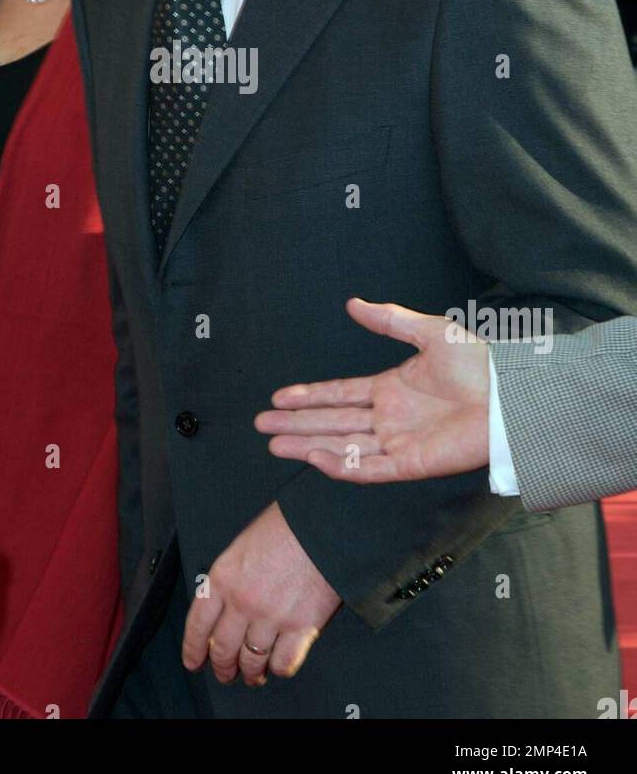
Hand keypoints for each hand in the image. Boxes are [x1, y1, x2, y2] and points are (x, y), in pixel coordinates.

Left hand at [182, 500, 340, 687]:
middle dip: (222, 668)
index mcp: (224, 577)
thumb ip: (231, 578)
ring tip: (254, 675)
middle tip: (225, 673)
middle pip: (222, 649)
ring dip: (251, 673)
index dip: (193, 649)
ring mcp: (271, 617)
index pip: (198, 624)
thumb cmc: (285, 528)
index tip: (193, 661)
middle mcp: (243, 602)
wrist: (322, 524)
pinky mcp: (301, 628)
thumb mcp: (243, 545)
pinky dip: (280, 669)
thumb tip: (226, 608)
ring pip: (252, 662)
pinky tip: (279, 664)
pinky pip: (284, 663)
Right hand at [255, 297, 489, 482]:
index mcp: (391, 389)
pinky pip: (370, 469)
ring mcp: (398, 442)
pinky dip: (342, 465)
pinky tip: (315, 457)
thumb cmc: (479, 363)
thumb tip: (354, 304)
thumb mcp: (430, 332)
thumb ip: (390, 320)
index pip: (340, 395)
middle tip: (262, 423)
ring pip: (343, 446)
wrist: (511, 395)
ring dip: (308, 445)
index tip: (279, 397)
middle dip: (296, 424)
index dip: (309, 396)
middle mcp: (389, 418)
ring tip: (275, 444)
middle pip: (332, 422)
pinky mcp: (413, 464)